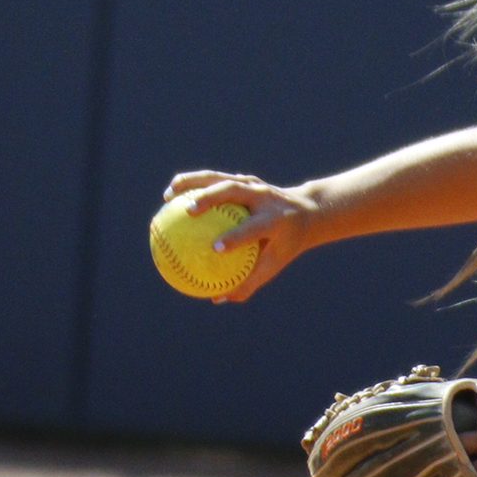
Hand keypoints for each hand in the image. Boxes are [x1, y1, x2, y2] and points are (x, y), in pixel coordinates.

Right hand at [163, 170, 323, 301]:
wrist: (307, 212)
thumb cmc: (286, 244)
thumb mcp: (274, 263)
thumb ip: (249, 281)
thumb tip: (217, 299)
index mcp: (275, 220)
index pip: (253, 227)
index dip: (235, 236)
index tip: (215, 248)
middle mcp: (264, 197)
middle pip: (234, 190)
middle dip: (210, 198)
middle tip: (187, 211)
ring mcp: (255, 185)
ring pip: (221, 178)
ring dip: (193, 183)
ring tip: (168, 196)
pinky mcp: (246, 179)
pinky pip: (217, 178)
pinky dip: (194, 183)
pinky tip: (174, 194)